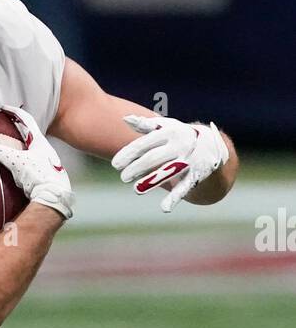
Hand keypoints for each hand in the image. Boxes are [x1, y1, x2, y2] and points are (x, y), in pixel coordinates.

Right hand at [0, 105, 73, 219]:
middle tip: (5, 127)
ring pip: (30, 151)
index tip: (4, 108)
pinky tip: (14, 171)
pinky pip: (30, 165)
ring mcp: (46, 165)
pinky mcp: (45, 178)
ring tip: (7, 149)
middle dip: (17, 131)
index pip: (27, 121)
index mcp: (40, 143)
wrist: (54, 200)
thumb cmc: (39, 177)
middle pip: (29, 136)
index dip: (15, 113)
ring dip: (19, 148)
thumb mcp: (16, 162)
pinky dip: (20, 163)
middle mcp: (45, 152)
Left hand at [112, 115, 229, 212]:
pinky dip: (175, 198)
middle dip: (136, 168)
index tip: (115, 164)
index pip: (145, 143)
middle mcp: (180, 145)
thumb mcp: (166, 127)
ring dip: (151, 181)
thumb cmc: (180, 136)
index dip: (129, 154)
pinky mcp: (196, 175)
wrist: (213, 145)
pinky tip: (164, 208)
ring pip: (167, 172)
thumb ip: (145, 126)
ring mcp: (189, 160)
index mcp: (170, 132)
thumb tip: (126, 119)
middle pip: (153, 158)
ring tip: (136, 190)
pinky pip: (184, 187)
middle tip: (123, 177)